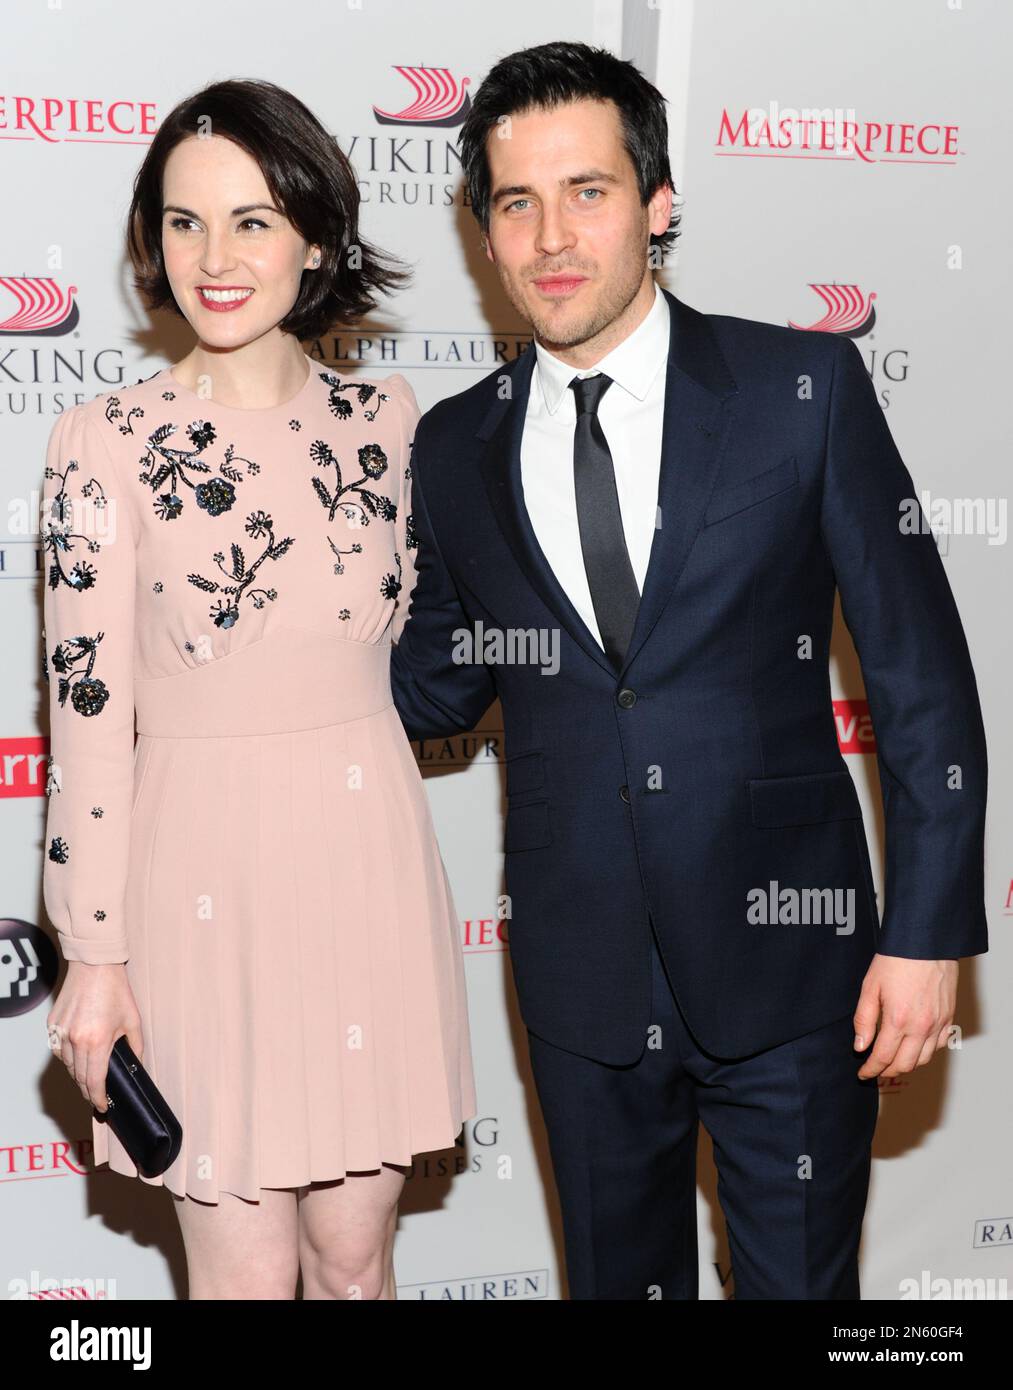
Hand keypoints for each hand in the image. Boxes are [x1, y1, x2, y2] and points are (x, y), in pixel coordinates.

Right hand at [46, 962, 143, 1112]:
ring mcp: (61, 1032)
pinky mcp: (52, 1024)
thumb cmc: (115, 991)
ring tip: (90, 1075)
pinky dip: (67, 1056)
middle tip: (97, 1096)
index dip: (98, 1098)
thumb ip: (136, 1048)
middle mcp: (75, 1040)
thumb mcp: (133, 1021)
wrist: (94, 965)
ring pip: (67, 1065)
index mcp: (97, 1041)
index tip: (103, 1107)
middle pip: (78, 1077)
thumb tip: (136, 1067)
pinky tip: (78, 1054)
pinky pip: (58, 1049)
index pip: (94, 1082)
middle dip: (88, 1090)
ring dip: (78, 1073)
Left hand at [853, 954, 957, 1079]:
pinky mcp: (949, 1017)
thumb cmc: (896, 960)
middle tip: (875, 1069)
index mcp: (898, 1020)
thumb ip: (864, 1020)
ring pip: (923, 1059)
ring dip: (906, 1064)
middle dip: (887, 1070)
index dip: (871, 1070)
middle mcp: (921, 1026)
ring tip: (893, 1059)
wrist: (925, 942)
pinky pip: (939, 1045)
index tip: (864, 1073)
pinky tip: (914, 1046)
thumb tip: (860, 1046)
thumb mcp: (870, 987)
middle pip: (905, 1064)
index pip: (883, 1057)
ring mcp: (938, 1023)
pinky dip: (925, 1052)